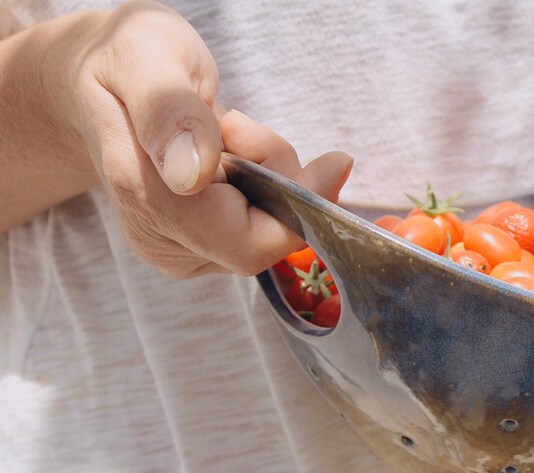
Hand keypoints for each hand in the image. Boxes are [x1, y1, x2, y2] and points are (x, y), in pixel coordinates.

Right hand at [25, 1, 350, 276]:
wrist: (94, 79)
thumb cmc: (125, 59)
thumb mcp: (147, 57)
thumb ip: (169, 113)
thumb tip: (192, 176)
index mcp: (146, 197)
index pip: (249, 243)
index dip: (300, 210)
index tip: (334, 161)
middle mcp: (160, 237)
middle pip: (265, 238)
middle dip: (277, 180)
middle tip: (236, 123)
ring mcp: (176, 247)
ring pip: (265, 232)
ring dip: (267, 179)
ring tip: (220, 129)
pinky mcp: (194, 245)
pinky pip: (257, 227)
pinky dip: (258, 187)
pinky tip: (223, 154)